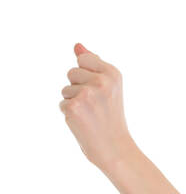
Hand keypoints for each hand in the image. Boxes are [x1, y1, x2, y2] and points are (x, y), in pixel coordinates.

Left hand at [60, 43, 135, 171]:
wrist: (115, 148)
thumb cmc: (111, 117)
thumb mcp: (109, 87)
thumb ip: (93, 64)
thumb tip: (77, 45)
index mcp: (113, 74)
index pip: (84, 59)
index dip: (88, 76)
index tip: (102, 91)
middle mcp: (102, 82)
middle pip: (72, 72)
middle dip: (78, 87)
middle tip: (96, 106)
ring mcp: (87, 94)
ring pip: (65, 89)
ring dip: (74, 102)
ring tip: (90, 115)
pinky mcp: (74, 107)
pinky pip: (62, 103)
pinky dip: (70, 114)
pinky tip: (84, 123)